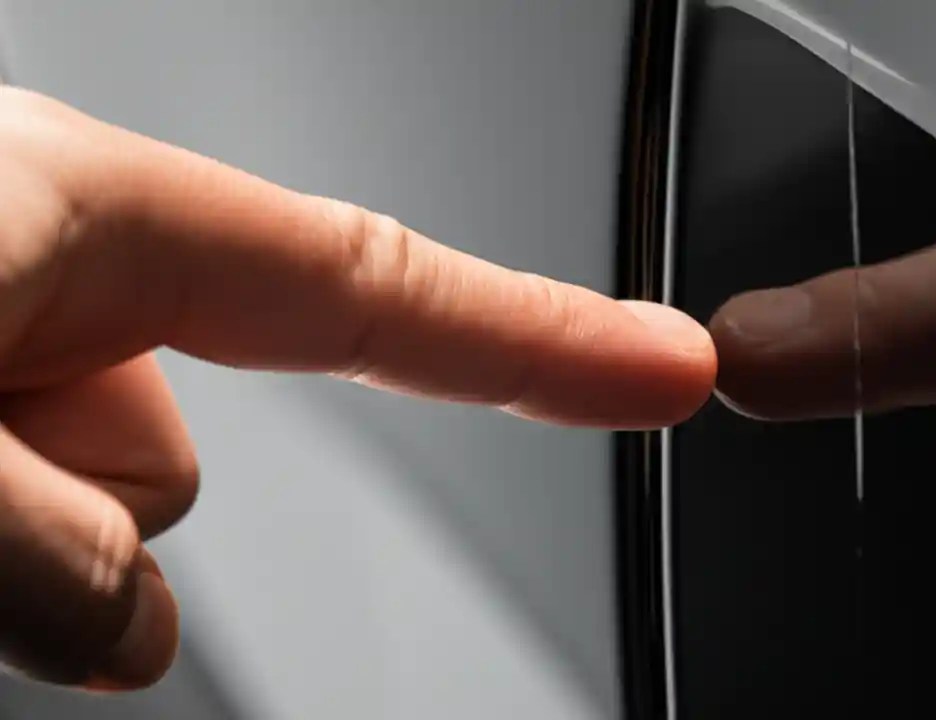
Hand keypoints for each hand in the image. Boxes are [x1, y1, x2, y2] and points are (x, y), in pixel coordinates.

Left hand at [0, 88, 715, 688]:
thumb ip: (58, 548)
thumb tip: (135, 633)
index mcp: (67, 205)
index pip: (372, 287)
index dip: (539, 334)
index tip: (665, 363)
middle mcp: (34, 261)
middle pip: (177, 453)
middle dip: (88, 517)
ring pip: (95, 508)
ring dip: (13, 548)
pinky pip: (26, 527)